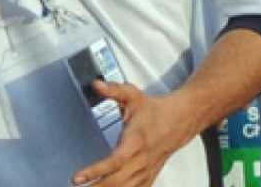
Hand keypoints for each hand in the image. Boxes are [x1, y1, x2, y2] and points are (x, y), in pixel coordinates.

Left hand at [71, 81, 196, 186]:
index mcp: (137, 140)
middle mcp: (142, 158)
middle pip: (117, 181)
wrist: (183, 119)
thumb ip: (115, 90)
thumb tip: (97, 84)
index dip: (96, 171)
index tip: (77, 178)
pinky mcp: (150, 175)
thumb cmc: (156, 110)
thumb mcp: (135, 97)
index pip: (115, 160)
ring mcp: (147, 169)